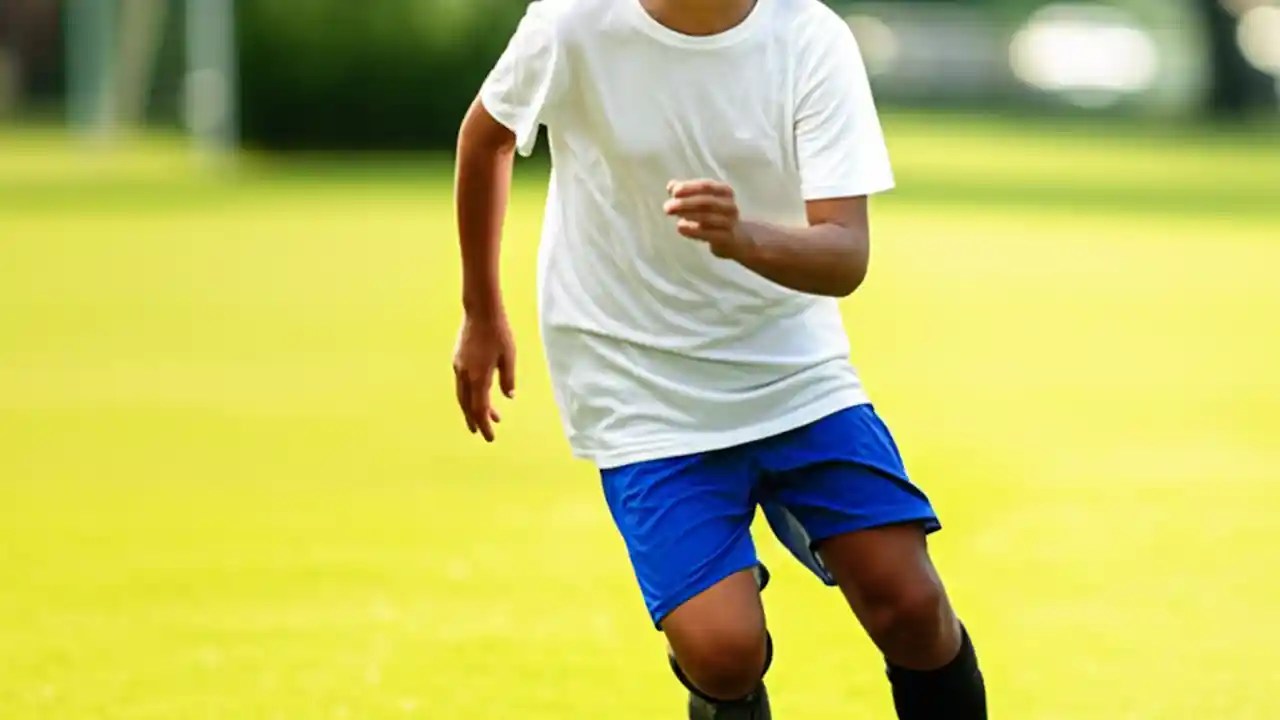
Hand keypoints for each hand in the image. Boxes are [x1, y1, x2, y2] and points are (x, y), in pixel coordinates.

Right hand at [452, 313, 515, 441]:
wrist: (480, 311)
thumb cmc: (499, 333)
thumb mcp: (510, 356)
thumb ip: (508, 379)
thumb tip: (509, 396)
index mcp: (479, 377)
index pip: (480, 409)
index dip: (485, 425)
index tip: (490, 437)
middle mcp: (465, 375)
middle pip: (467, 406)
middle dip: (475, 421)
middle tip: (482, 433)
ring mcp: (459, 367)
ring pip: (463, 396)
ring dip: (472, 408)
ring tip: (485, 417)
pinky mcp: (457, 360)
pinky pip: (462, 384)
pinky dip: (470, 395)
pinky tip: (480, 394)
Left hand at [663, 179, 754, 259]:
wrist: (733, 239)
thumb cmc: (713, 215)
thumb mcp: (700, 200)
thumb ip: (685, 192)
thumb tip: (671, 186)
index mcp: (724, 191)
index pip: (706, 186)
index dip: (689, 188)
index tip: (673, 192)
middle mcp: (730, 206)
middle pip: (707, 202)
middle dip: (685, 203)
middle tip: (667, 207)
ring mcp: (730, 223)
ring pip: (708, 218)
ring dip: (688, 215)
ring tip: (672, 214)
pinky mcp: (726, 238)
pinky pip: (709, 234)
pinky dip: (693, 230)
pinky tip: (679, 227)